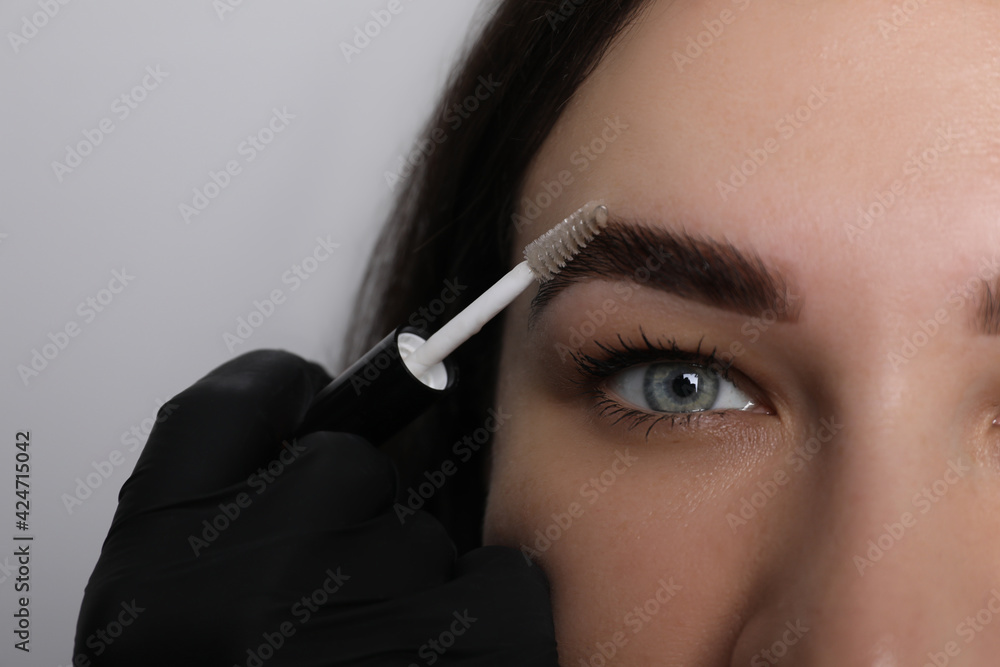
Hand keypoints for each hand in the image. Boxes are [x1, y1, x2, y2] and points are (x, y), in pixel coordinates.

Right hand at [73, 349, 557, 665]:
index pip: (232, 404)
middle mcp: (244, 609)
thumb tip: (309, 418)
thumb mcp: (185, 627)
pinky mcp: (471, 660)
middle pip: (345, 466)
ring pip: (423, 528)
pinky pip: (505, 581)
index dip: (279, 399)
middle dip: (350, 529)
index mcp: (152, 592)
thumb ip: (227, 516)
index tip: (303, 412)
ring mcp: (364, 636)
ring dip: (414, 593)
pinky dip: (489, 624)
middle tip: (331, 621)